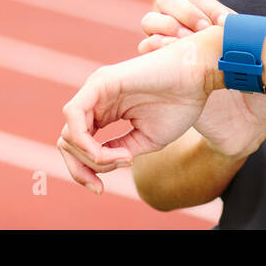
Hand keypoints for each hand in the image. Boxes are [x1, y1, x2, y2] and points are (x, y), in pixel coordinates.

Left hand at [58, 26, 221, 194]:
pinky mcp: (100, 82)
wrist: (198, 76)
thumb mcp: (145, 140)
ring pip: (68, 133)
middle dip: (79, 170)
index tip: (100, 189)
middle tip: (100, 185)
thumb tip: (98, 163)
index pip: (77, 145)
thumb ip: (118, 151)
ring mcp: (96, 90)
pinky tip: (108, 153)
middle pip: (67, 142)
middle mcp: (96, 100)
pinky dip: (85, 143)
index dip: (83, 171)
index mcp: (106, 111)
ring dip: (88, 158)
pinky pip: (74, 116)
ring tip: (122, 160)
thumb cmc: (179, 105)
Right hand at [138, 0, 265, 159]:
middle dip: (181, 10)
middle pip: (172, 3)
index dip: (207, 6)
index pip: (203, 2)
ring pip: (154, 22)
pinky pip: (147, 52)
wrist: (250, 131)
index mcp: (221, 28)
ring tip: (178, 38)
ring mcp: (178, 54)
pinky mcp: (166, 75)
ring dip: (163, 25)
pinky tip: (162, 54)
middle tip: (197, 29)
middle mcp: (196, 36)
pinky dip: (151, 47)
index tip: (220, 23)